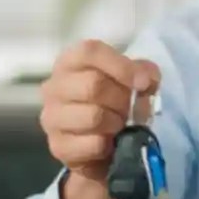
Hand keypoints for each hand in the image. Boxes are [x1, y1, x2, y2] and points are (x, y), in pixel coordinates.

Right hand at [39, 40, 159, 198]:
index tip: (143, 82)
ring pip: (93, 116)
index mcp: (71, 62)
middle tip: (131, 110)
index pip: (89, 52)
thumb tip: (146, 78)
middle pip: (93, 85)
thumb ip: (143, 73)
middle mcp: (54, 87)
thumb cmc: (114, 104)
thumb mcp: (132, 82)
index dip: (120, 66)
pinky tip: (110, 143)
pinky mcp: (58, 146)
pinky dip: (109, 145)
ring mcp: (52, 117)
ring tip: (120, 126)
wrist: (102, 147)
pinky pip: (93, 144)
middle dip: (122, 100)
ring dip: (116, 123)